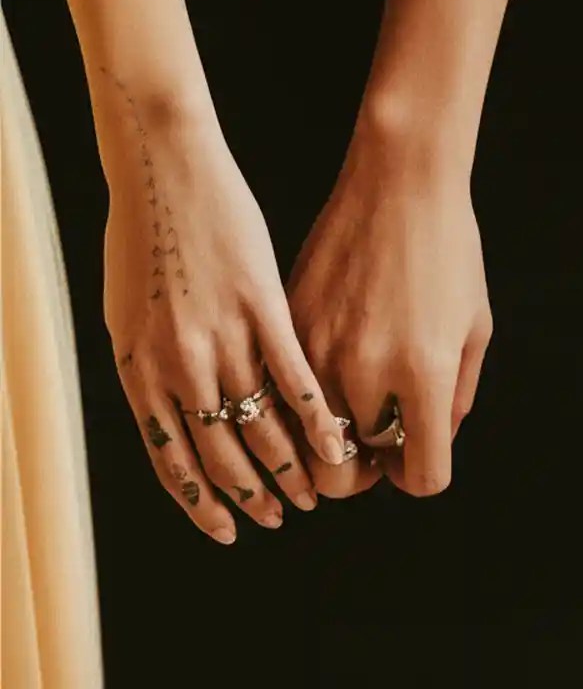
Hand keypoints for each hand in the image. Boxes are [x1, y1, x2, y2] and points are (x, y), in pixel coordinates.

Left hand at [104, 113, 348, 543]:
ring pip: (259, 422)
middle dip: (250, 494)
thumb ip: (150, 362)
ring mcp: (220, 335)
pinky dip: (318, 416)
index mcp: (138, 367)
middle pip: (217, 451)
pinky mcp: (260, 306)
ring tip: (317, 488)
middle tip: (279, 516)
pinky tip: (340, 440)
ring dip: (291, 465)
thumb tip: (171, 405)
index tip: (225, 529)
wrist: (164, 167)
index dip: (199, 500)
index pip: (169, 456)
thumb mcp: (128, 309)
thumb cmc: (144, 231)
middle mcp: (175, 362)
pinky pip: (294, 376)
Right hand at [288, 126, 492, 498]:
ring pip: (305, 443)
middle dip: (365, 472)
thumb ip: (454, 401)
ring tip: (348, 414)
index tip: (417, 459)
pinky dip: (303, 401)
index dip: (421, 476)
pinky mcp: (287, 326)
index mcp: (424, 375)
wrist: (400, 181)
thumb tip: (423, 448)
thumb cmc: (450, 253)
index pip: (420, 475)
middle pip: (346, 477)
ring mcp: (317, 350)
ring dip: (327, 442)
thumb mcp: (474, 331)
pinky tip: (325, 376)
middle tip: (376, 447)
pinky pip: (287, 393)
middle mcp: (365, 372)